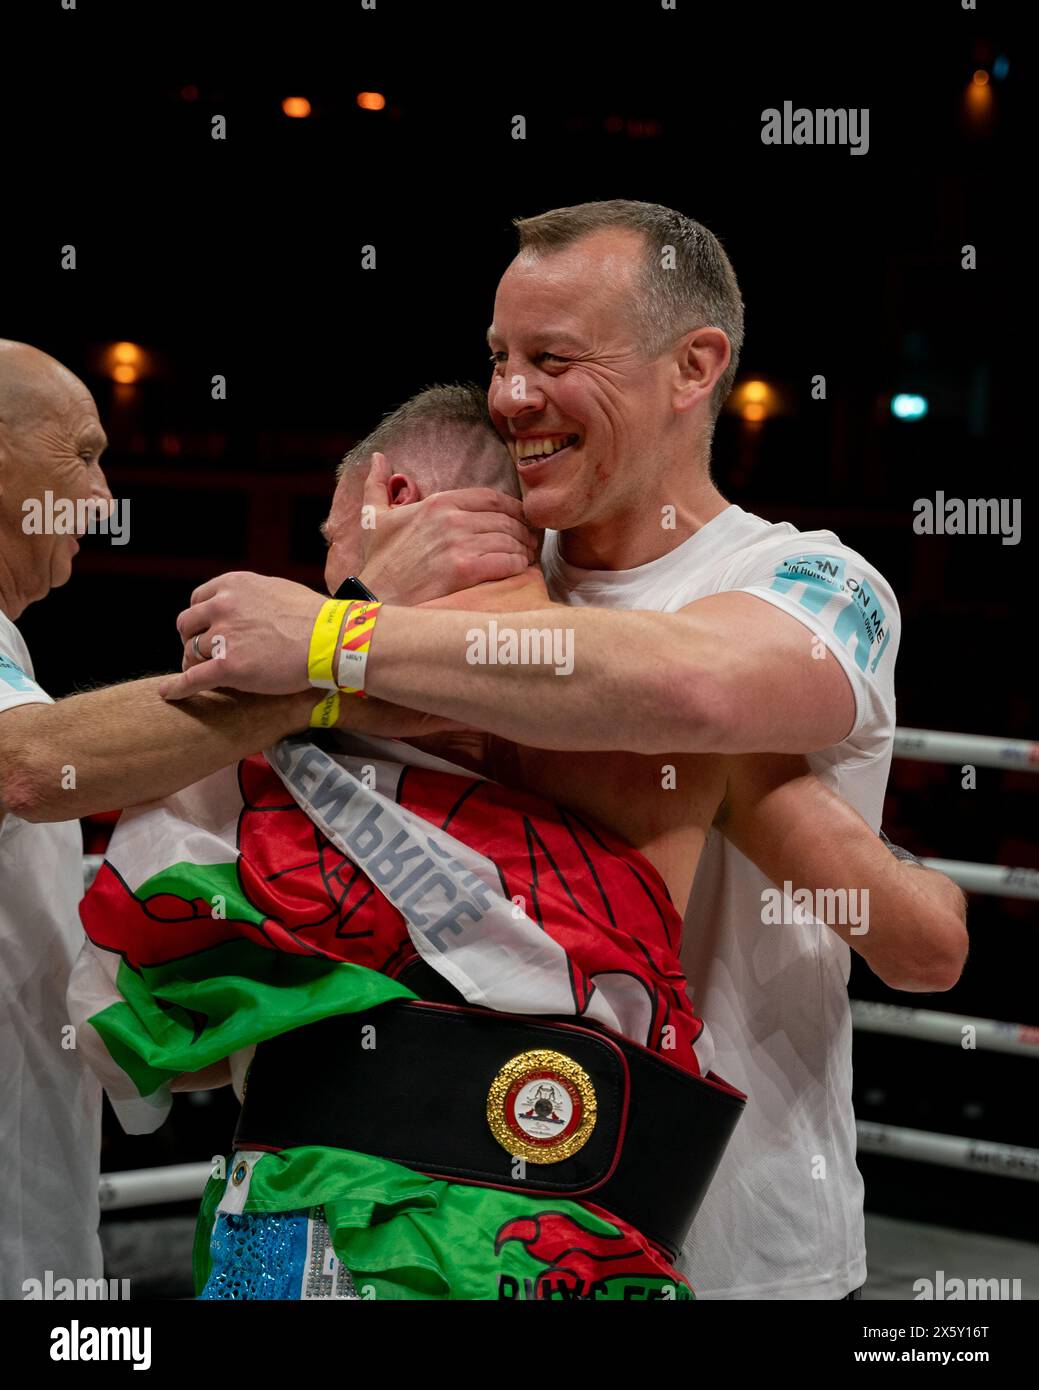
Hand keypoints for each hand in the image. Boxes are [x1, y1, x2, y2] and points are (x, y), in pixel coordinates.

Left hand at [159, 572, 325, 699]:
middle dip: (192, 640)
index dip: (200, 619)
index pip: (198, 601)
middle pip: (187, 625)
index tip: (206, 630)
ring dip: (193, 664)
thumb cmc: (316, 619)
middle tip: (203, 654)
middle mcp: (223, 607)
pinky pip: (192, 679)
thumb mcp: (278, 591)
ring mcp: (223, 637)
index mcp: (234, 586)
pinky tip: (169, 694)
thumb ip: (254, 599)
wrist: (331, 640)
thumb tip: (251, 609)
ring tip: (202, 675)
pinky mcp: (227, 666)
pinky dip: (178, 688)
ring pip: (190, 653)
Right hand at [357, 452, 538, 603]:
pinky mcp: (464, 570)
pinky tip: (519, 568)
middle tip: (531, 541)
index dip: (513, 508)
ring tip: (528, 556)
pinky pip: (506, 561)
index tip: (521, 519)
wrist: (374, 597)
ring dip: (524, 549)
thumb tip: (379, 457)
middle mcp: (451, 519)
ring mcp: (458, 544)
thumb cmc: (378, 561)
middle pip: (505, 519)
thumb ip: (377, 485)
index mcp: (438, 503)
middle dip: (523, 531)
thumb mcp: (374, 518)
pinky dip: (518, 564)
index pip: (491, 497)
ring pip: (509, 540)